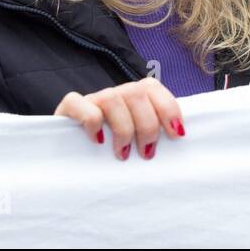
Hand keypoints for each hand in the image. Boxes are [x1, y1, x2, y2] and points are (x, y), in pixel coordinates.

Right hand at [54, 78, 185, 160]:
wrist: (69, 163)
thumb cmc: (112, 157)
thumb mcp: (138, 145)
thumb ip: (155, 136)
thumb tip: (182, 138)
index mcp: (132, 99)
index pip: (153, 88)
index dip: (168, 108)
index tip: (176, 135)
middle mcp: (114, 95)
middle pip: (136, 93)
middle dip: (148, 126)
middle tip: (146, 153)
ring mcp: (90, 100)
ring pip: (112, 97)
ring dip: (123, 128)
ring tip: (123, 153)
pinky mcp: (67, 108)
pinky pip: (79, 103)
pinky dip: (92, 121)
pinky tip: (97, 141)